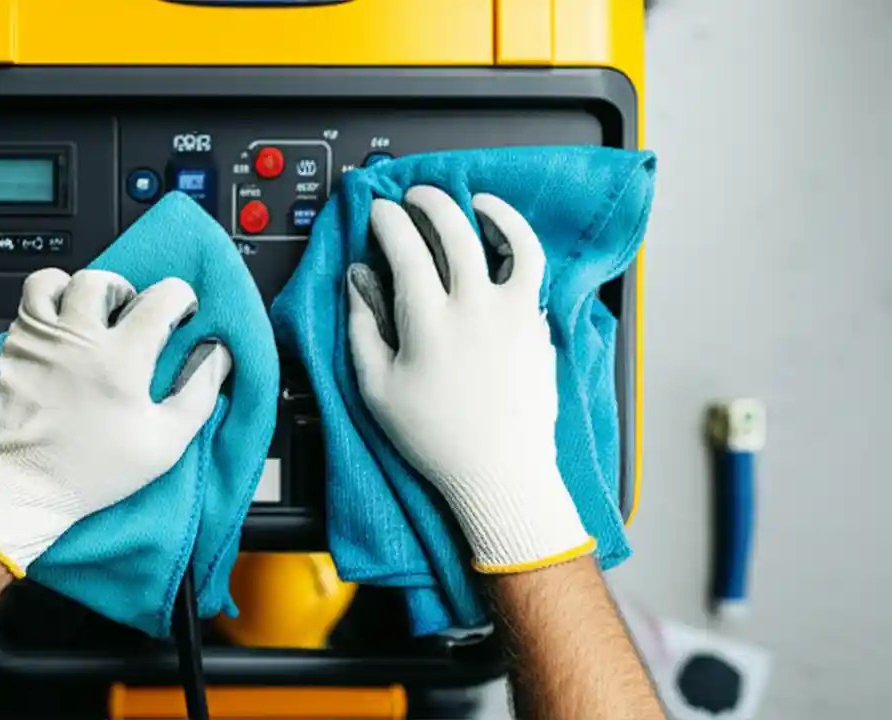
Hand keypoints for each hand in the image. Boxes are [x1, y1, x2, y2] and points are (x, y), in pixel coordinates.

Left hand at [0, 269, 231, 576]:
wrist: (25, 487)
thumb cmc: (93, 472)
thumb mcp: (164, 443)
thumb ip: (199, 394)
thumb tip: (217, 356)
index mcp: (121, 359)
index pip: (161, 297)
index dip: (179, 297)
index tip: (179, 311)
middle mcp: (77, 339)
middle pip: (102, 280)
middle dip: (123, 290)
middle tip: (129, 316)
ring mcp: (39, 341)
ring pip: (53, 282)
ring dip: (77, 291)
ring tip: (88, 316)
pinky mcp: (10, 351)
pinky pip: (26, 307)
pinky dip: (46, 310)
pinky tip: (59, 336)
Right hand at [346, 186, 592, 573]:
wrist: (500, 472)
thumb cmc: (435, 438)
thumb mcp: (377, 387)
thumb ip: (363, 325)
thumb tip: (358, 279)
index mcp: (429, 320)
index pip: (404, 246)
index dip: (387, 219)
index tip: (378, 211)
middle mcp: (475, 305)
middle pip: (454, 227)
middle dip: (429, 201)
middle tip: (414, 196)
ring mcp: (515, 312)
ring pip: (512, 238)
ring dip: (492, 209)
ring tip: (474, 200)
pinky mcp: (539, 325)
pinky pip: (534, 271)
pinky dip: (521, 245)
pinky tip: (506, 243)